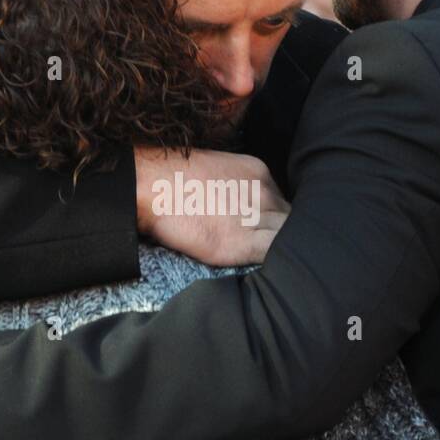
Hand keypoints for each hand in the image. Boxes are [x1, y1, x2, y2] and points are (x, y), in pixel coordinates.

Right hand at [134, 147, 289, 265]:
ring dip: (281, 249)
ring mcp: (257, 218)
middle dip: (283, 232)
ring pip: (287, 237)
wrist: (150, 186)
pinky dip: (272, 263)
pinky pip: (273, 256)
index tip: (266, 230)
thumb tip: (241, 209)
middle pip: (290, 219)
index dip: (275, 219)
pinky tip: (265, 268)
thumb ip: (238, 189)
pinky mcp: (245, 243)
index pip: (281, 202)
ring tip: (267, 259)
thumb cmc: (172, 181)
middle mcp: (264, 193)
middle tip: (268, 248)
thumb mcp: (217, 172)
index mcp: (258, 173)